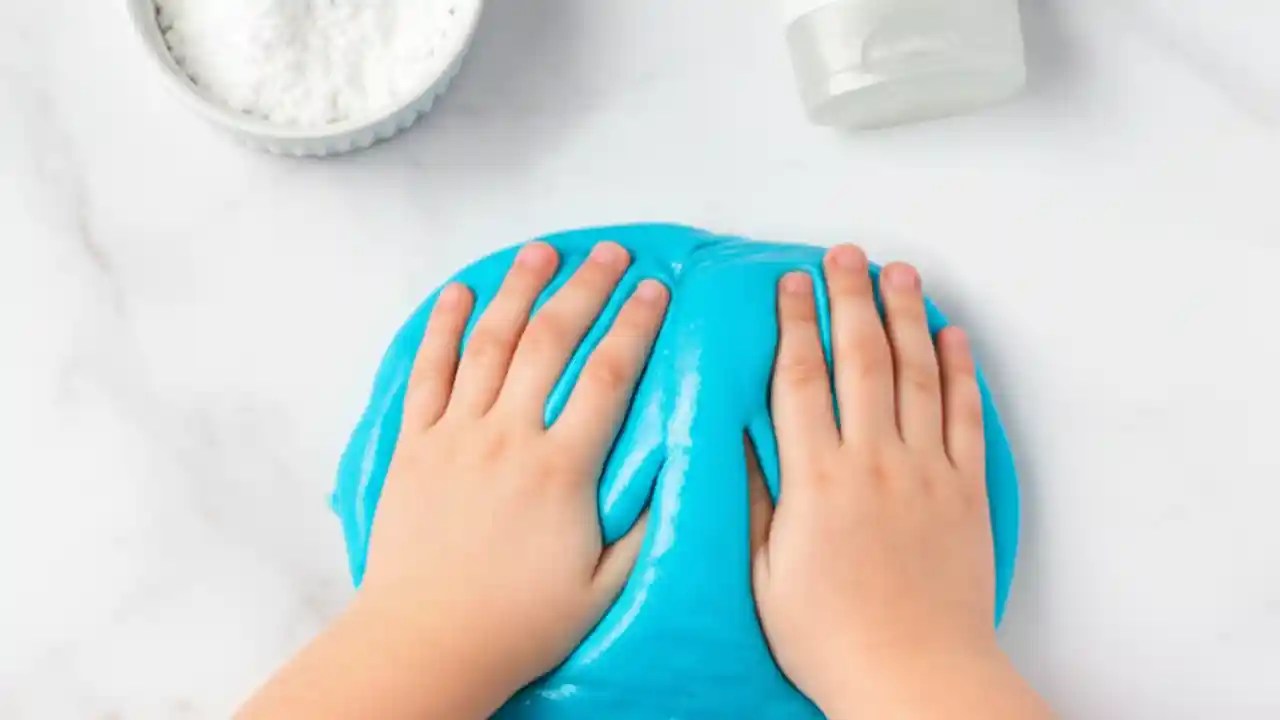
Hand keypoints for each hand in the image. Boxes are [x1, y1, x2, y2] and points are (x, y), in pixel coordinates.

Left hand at [240, 241, 666, 719]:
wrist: (427, 644)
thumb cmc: (518, 624)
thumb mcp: (604, 587)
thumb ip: (642, 526)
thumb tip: (673, 470)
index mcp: (561, 469)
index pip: (608, 376)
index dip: (635, 325)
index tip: (655, 289)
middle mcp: (508, 439)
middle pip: (551, 342)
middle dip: (585, 288)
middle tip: (610, 252)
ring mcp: (456, 437)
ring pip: (490, 344)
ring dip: (518, 291)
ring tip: (543, 252)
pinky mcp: (414, 447)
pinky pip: (427, 374)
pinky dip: (441, 329)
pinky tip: (458, 293)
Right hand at [750, 245, 1047, 718]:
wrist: (914, 675)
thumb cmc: (830, 637)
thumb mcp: (764, 573)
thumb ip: (757, 498)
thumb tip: (741, 437)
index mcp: (815, 479)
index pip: (800, 378)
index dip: (794, 322)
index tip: (791, 283)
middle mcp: (873, 461)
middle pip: (860, 358)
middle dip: (850, 297)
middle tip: (844, 253)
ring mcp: (926, 471)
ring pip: (916, 373)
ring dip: (905, 315)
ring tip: (898, 271)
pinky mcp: (966, 490)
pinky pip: (965, 416)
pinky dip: (960, 370)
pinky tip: (952, 335)